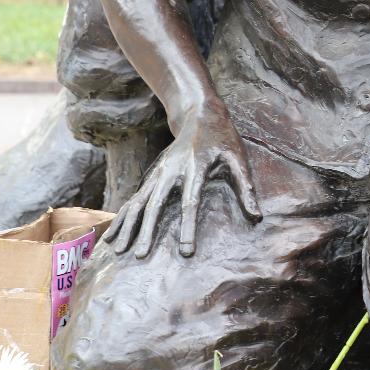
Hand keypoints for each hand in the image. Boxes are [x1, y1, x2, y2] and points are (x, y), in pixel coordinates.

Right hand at [103, 100, 261, 258]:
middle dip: (147, 231)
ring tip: (118, 250)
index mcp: (195, 167)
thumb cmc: (223, 138)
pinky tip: (112, 235)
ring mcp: (158, 171)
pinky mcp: (152, 174)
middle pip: (156, 204)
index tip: (186, 251)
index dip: (188, 228)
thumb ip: (246, 187)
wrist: (199, 112)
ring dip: (128, 226)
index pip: (190, 202)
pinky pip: (134, 198)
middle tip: (140, 256)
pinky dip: (122, 217)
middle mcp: (172, 170)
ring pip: (139, 201)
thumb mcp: (238, 158)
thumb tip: (257, 217)